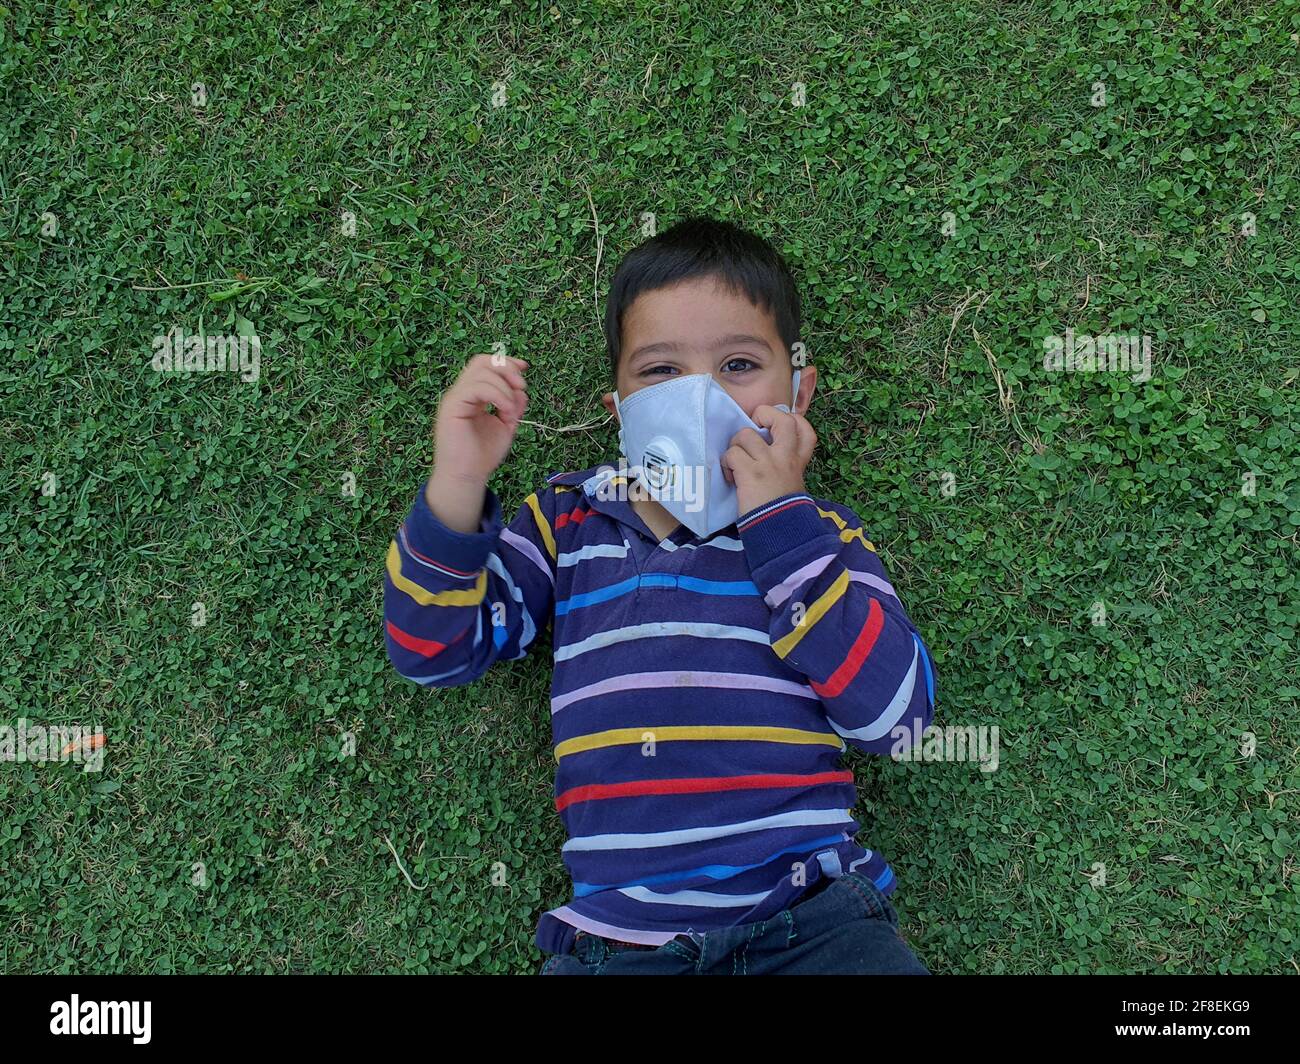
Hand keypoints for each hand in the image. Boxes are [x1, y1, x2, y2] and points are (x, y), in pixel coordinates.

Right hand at [433, 353, 528, 485]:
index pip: (486, 366)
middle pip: (482, 362)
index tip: (525, 369)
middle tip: (521, 386)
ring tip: (512, 410)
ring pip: (481, 372)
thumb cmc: (482, 455)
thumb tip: (521, 391)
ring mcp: (455, 398)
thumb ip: (513, 407)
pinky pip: (476, 387)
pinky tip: (505, 410)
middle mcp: (462, 393)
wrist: (467, 477)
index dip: (507, 363)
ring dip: (505, 386)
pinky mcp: (452, 406)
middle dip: (507, 368)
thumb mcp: (506, 426)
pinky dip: (497, 394)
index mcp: (473, 396)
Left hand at [721, 405, 816, 515]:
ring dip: (735, 446)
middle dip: (764, 415)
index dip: (792, 419)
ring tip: (735, 462)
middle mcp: (785, 457)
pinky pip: (732, 454)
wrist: (779, 532)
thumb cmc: (782, 511)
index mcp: (798, 461)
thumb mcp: (792, 483)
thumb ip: (783, 466)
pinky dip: (726, 464)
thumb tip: (763, 451)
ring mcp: (768, 463)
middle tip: (753, 428)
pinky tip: (730, 477)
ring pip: (746, 434)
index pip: (805, 429)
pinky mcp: (750, 472)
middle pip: (782, 420)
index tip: (776, 427)